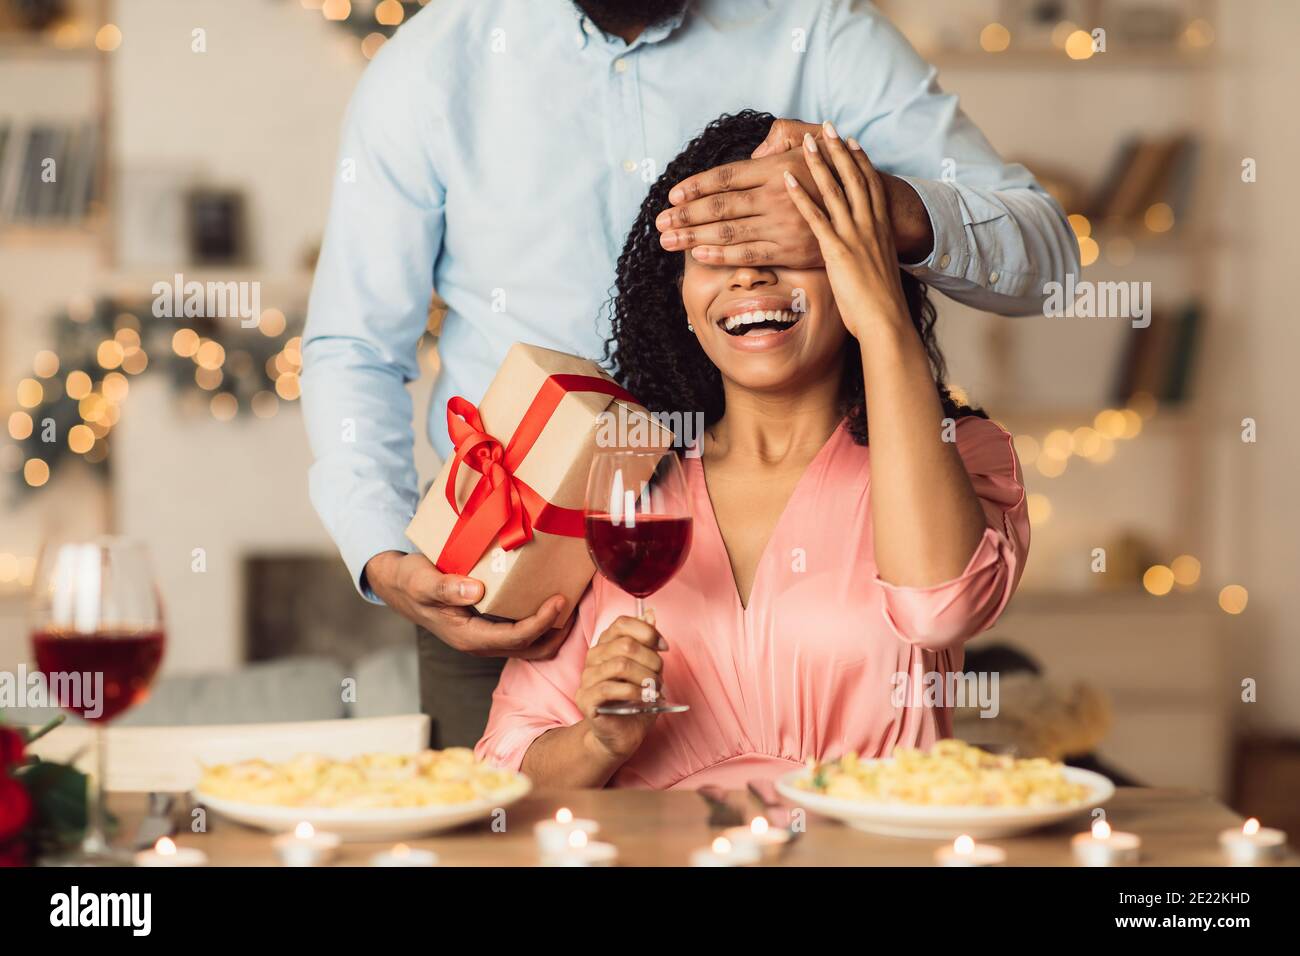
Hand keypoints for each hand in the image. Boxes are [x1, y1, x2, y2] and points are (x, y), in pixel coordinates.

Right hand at [364, 551, 568, 658]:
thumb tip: (477, 591)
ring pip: (531, 646)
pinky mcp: (490, 628)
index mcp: (468, 637)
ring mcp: (487, 638)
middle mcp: (481, 643)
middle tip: (574, 602)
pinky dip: (543, 623)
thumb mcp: (423, 581)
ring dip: (554, 630)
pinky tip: (550, 600)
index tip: (559, 600)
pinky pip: (524, 634)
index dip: (541, 622)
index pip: (516, 637)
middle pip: (531, 649)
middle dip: (557, 631)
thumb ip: (446, 587)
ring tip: (570, 603)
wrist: (400, 586)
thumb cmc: (411, 582)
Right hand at [576, 613, 665, 760]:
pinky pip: (610, 688)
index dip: (647, 632)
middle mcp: (593, 657)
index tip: (664, 647)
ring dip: (645, 678)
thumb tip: (651, 614)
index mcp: (606, 644)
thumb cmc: (635, 701)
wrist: (621, 735)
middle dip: (651, 660)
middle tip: (660, 677)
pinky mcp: (585, 699)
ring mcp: (586, 678)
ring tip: (654, 690)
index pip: (622, 623)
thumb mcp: (646, 668)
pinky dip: (634, 692)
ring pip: (620, 665)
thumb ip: (647, 643)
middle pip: (625, 645)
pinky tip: (643, 699)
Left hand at [656, 120, 824, 268]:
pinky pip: (748, 254)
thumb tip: (752, 151)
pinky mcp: (790, 250)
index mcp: (776, 168)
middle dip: (685, 215)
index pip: (726, 177)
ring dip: (693, 236)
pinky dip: (720, 254)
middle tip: (660, 223)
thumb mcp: (808, 141)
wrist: (871, 209)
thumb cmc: (831, 171)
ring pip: (728, 232)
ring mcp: (782, 225)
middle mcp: (776, 195)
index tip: (672, 195)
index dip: (696, 186)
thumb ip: (777, 139)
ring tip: (668, 240)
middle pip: (720, 206)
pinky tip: (697, 253)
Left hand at [781, 122, 913, 337]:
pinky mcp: (837, 250)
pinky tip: (787, 180)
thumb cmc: (878, 303)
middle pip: (853, 178)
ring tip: (806, 142)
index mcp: (879, 228)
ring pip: (835, 190)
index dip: (860, 160)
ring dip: (818, 163)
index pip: (871, 185)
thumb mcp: (875, 269)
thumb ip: (864, 252)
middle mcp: (869, 225)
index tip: (851, 140)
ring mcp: (854, 236)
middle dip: (839, 151)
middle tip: (828, 126)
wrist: (886, 321)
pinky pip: (816, 217)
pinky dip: (801, 196)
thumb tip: (852, 249)